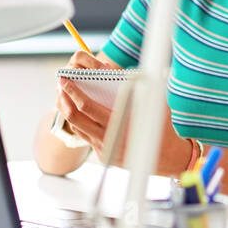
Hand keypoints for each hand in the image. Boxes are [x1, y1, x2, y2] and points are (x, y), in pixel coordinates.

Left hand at [57, 51, 191, 176]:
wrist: (167, 157)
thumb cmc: (162, 127)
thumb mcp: (155, 105)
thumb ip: (142, 88)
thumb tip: (130, 71)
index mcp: (118, 125)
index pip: (87, 107)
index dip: (74, 92)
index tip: (67, 80)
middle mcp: (107, 139)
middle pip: (76, 117)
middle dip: (65, 98)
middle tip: (61, 83)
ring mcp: (103, 148)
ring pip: (77, 127)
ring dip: (68, 109)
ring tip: (64, 94)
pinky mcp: (102, 155)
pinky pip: (85, 136)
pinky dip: (78, 121)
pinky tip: (75, 109)